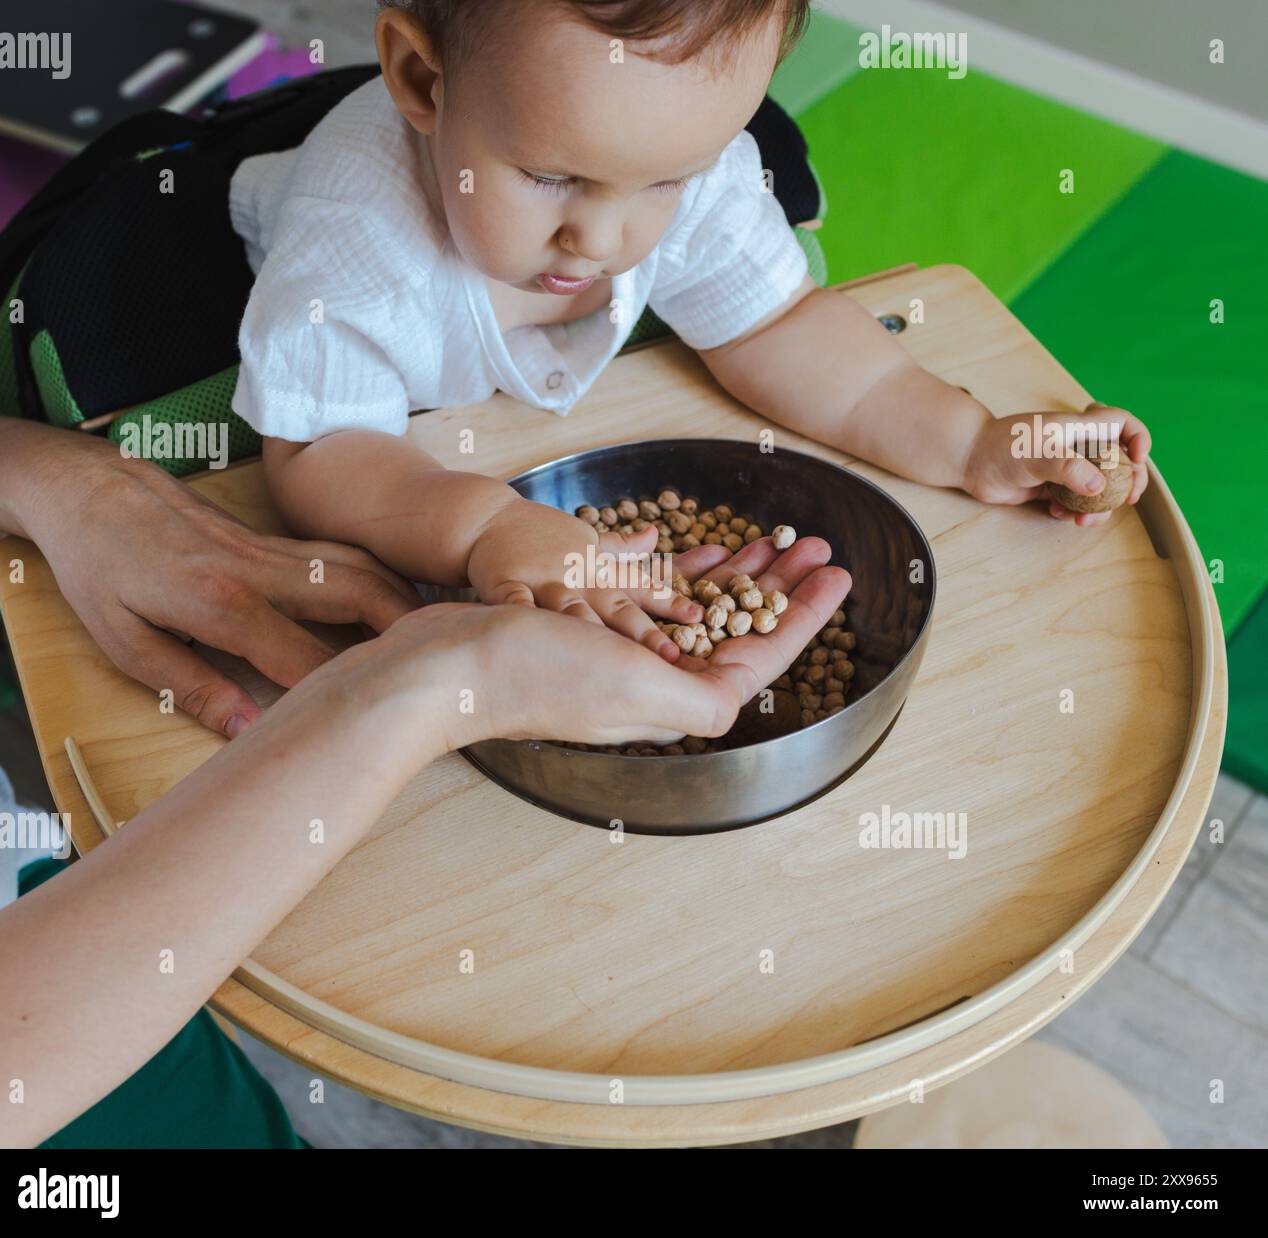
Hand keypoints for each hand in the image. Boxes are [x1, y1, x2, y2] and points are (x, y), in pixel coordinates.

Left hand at [24, 447, 420, 735]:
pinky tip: (402, 603)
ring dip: (407, 602)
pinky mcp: (275, 539)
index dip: (347, 697)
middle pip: (362, 595)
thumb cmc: (100, 570)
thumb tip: (249, 732)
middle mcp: (260, 570)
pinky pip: (343, 558)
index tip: (385, 723)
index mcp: (221, 603)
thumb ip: (193, 687)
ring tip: (443, 638)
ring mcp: (273, 548)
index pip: (306, 659)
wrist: (87, 491)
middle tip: (448, 669)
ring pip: (362, 569)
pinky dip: (383, 579)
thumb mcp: (126, 644)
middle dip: (411, 634)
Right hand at [323, 543, 850, 752]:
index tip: (839, 575)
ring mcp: (617, 662)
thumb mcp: (636, 687)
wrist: (444, 666)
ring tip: (768, 541)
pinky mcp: (584, 639)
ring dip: (737, 576)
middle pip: (734, 630)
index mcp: (674, 700)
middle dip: (777, 589)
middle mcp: (651, 685)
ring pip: (697, 613)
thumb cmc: (537, 674)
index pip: (761, 656)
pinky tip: (690, 551)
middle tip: (811, 545)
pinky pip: (651, 599)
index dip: (805, 616)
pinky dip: (679, 572)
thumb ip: (701, 699)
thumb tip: (744, 700)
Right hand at [465, 498, 705, 660]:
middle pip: (616, 608)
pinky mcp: (505, 584)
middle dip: (644, 633)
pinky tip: (532, 630)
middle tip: (672, 654)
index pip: (643, 590)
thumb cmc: (539, 536)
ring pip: (571, 608)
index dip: (673, 605)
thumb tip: (655, 536)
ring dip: (593, 630)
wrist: (485, 520)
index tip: (699, 620)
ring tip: (612, 656)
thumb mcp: (587, 539)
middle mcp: (577, 579)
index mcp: (598, 573)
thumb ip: (620, 549)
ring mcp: (541, 582)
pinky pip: (514, 603)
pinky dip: (522, 614)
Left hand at [963, 402, 1150, 526]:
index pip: (1121, 423)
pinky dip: (1073, 511)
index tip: (1137, 459)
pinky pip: (1074, 501)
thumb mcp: (1038, 454)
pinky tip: (1058, 514)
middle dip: (1127, 481)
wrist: (970, 462)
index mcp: (1079, 429)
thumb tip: (1098, 486)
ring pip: (1097, 487)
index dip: (1138, 437)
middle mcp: (1076, 447)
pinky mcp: (1050, 487)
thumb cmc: (1002, 447)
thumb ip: (1068, 468)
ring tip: (1084, 520)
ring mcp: (1064, 468)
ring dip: (1098, 506)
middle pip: (1118, 461)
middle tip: (1128, 499)